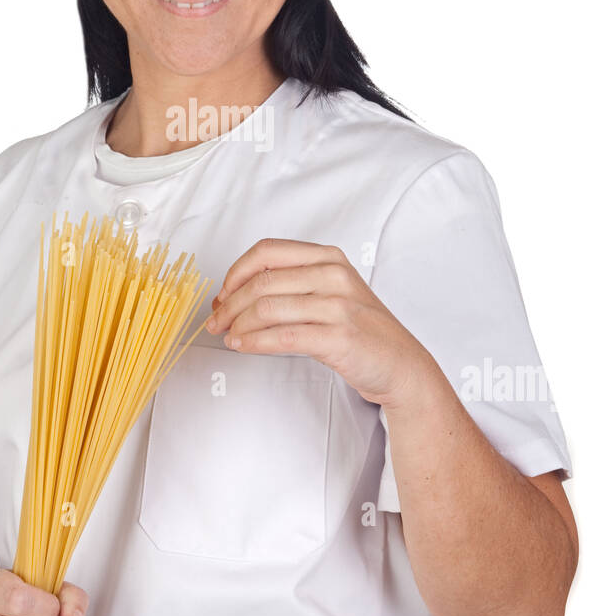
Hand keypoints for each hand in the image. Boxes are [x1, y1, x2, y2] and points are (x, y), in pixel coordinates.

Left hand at [204, 236, 434, 407]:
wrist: (401, 364)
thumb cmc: (362, 330)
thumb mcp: (331, 293)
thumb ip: (291, 286)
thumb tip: (233, 295)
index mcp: (328, 257)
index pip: (267, 251)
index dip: (236, 272)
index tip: (221, 294)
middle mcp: (333, 275)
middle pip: (262, 281)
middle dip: (229, 304)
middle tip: (215, 321)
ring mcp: (338, 305)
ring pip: (268, 308)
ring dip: (238, 324)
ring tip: (227, 336)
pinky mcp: (339, 337)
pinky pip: (282, 336)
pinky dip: (254, 341)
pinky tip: (242, 346)